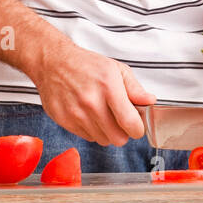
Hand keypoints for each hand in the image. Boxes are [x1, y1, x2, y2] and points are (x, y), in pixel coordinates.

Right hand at [32, 39, 156, 145]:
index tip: (137, 126)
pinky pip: (87, 137)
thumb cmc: (86, 65)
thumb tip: (150, 102)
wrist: (52, 62)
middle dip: (123, 132)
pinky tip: (89, 115)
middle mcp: (91, 103)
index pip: (130, 124)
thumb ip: (135, 88)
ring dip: (107, 132)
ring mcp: (75, 114)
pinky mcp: (64, 121)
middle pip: (118, 138)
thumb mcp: (116, 69)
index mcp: (109, 88)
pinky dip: (92, 130)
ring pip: (103, 140)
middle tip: (120, 121)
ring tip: (103, 115)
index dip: (138, 129)